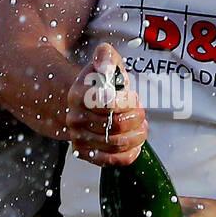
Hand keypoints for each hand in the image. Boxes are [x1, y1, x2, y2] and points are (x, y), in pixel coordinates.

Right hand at [64, 43, 146, 165]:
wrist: (85, 102)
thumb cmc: (101, 82)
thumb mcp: (104, 61)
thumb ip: (105, 56)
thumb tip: (105, 68)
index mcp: (78, 95)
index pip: (109, 104)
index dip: (128, 102)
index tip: (132, 96)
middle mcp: (74, 118)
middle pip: (116, 125)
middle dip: (136, 118)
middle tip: (140, 111)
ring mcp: (78, 137)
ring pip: (117, 143)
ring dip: (137, 135)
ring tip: (140, 125)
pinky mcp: (85, 154)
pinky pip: (112, 160)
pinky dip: (130, 153)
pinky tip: (135, 143)